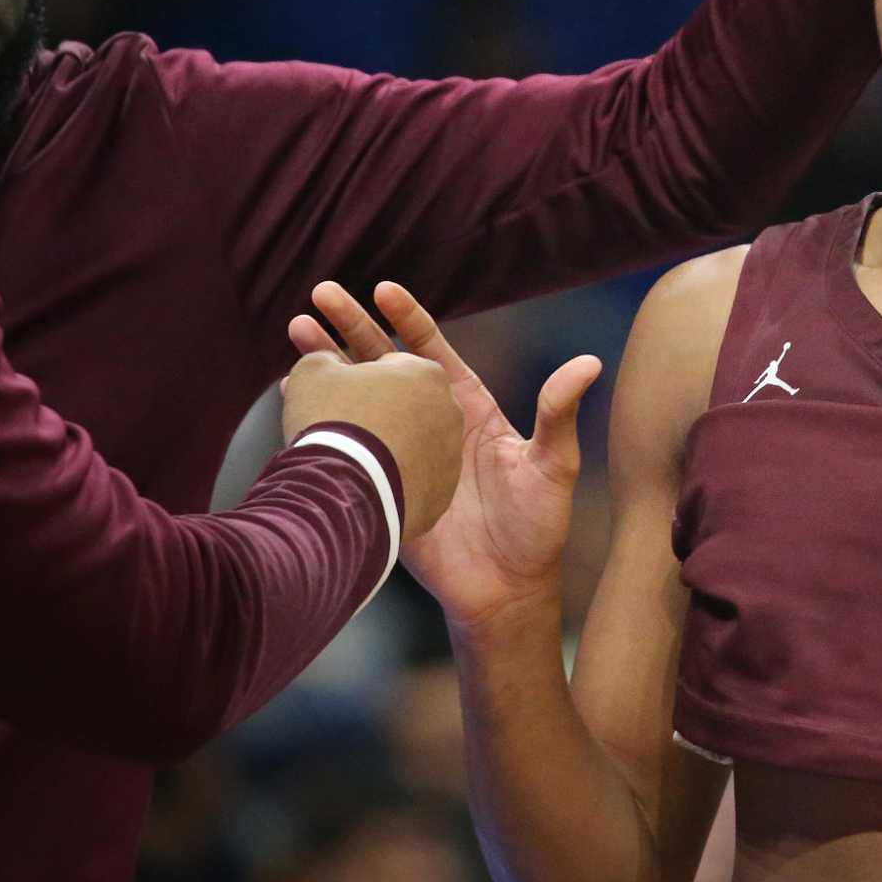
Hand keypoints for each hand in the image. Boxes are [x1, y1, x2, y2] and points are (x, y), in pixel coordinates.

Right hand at [279, 346, 462, 538]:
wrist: (342, 494)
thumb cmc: (332, 422)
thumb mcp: (314, 372)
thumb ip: (323, 357)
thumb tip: (324, 361)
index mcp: (426, 372)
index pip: (389, 367)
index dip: (358, 378)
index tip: (335, 393)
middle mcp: (449, 412)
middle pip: (403, 405)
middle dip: (372, 410)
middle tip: (338, 424)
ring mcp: (449, 457)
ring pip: (409, 443)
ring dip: (382, 444)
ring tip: (347, 458)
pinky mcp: (440, 496)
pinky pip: (410, 480)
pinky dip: (389, 479)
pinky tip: (362, 484)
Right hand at [292, 281, 601, 625]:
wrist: (502, 591)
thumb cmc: (536, 527)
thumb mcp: (552, 466)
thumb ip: (557, 414)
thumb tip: (589, 363)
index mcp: (465, 407)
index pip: (430, 350)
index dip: (407, 318)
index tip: (383, 290)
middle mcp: (427, 422)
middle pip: (382, 362)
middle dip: (352, 326)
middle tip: (322, 294)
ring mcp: (398, 453)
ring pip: (356, 397)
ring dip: (326, 363)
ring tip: (297, 331)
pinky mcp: (379, 488)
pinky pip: (343, 446)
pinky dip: (318, 418)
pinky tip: (293, 396)